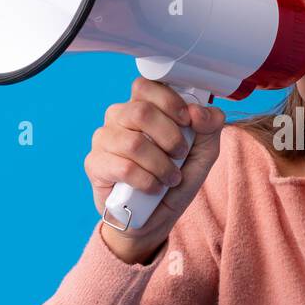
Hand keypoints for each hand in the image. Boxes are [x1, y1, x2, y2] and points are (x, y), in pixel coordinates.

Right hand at [84, 77, 225, 263]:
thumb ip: (210, 127)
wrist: (155, 218)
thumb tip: (200, 111)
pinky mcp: (95, 164)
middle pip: (140, 111)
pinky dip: (146, 181)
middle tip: (180, 155)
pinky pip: (122, 167)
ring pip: (133, 143)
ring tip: (170, 178)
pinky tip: (153, 188)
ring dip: (161, 165)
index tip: (186, 120)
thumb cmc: (174, 180)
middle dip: (170, 137)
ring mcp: (103, 140)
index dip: (169, 101)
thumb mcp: (203, 153)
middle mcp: (118, 118)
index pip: (145, 86)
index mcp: (141, 107)